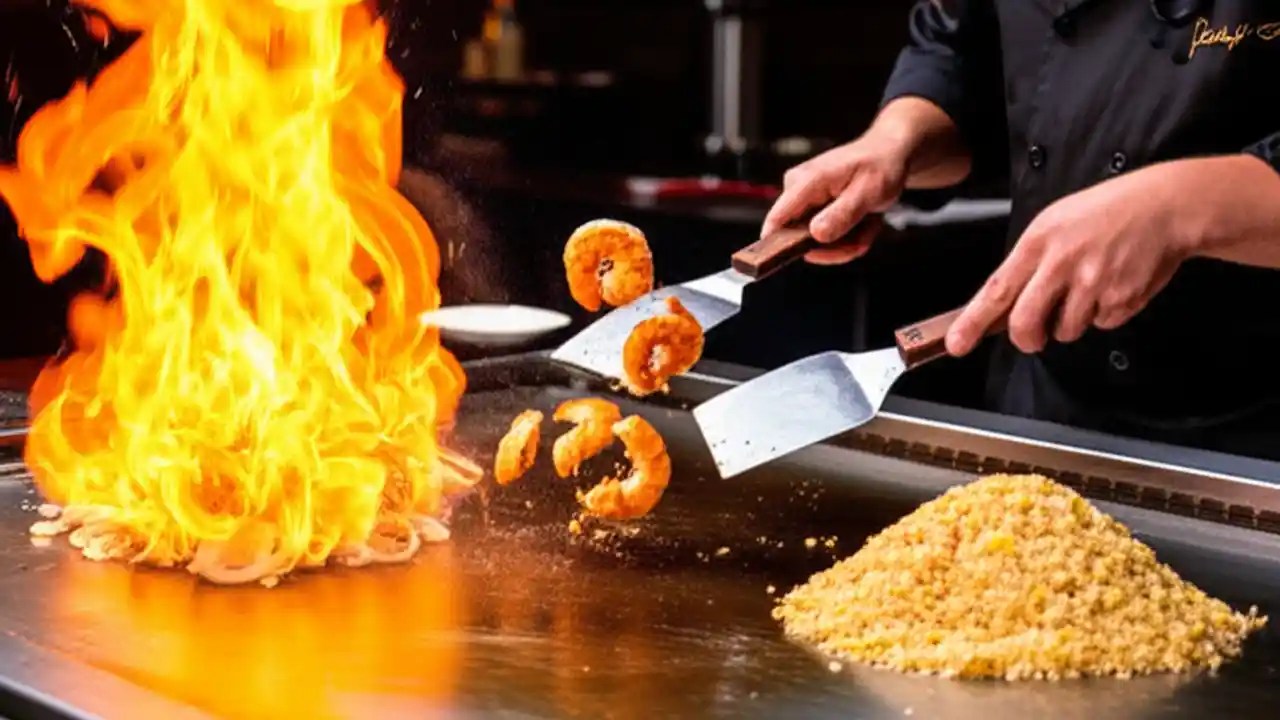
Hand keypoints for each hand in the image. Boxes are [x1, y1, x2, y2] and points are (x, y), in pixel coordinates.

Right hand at [761, 132, 908, 264]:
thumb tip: (816, 234)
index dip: (775, 244)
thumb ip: (842, 214)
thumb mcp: (868, 192)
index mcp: (807, 181)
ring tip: (866, 225)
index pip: (777, 218)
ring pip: (816, 241)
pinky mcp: (810, 209)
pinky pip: (823, 237)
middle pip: (800, 238)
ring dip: (846, 242)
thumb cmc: (879, 167)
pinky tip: (862, 224)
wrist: (887, 155)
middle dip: (836, 246)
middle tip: (862, 238)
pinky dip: (847, 237)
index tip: (785, 261)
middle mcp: (797, 189)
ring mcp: (803, 200)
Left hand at [946, 163, 1197, 356]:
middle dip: (1026, 339)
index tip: (957, 344)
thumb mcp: (1055, 223)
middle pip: (1025, 323)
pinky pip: (1101, 325)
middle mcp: (1062, 263)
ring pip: (1065, 330)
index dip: (973, 322)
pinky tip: (1113, 285)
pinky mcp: (1121, 299)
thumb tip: (1005, 304)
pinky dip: (1103, 314)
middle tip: (1034, 337)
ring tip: (1089, 288)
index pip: (996, 290)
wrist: (1165, 206)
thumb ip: (1029, 262)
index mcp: (1038, 242)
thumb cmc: (1106, 213)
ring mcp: (1093, 283)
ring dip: (1071, 322)